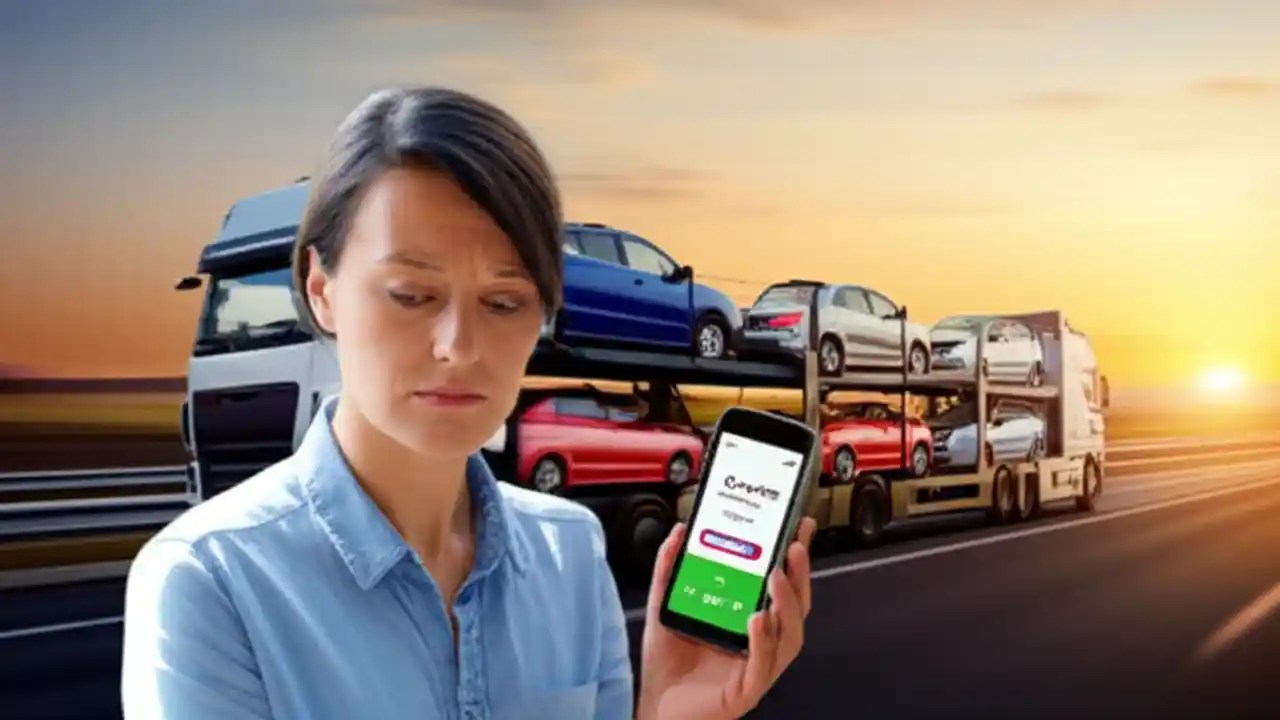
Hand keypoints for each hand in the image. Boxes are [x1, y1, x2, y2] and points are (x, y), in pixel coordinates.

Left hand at [636, 517, 815, 719]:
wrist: (652, 706)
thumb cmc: (666, 662)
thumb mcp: (666, 606)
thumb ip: (670, 570)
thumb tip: (678, 531)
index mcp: (751, 623)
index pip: (782, 588)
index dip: (795, 559)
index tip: (801, 526)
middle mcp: (761, 645)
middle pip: (796, 609)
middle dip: (800, 576)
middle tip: (794, 545)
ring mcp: (757, 670)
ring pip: (790, 637)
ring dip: (787, 605)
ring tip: (775, 577)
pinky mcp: (744, 692)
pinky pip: (763, 667)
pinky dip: (764, 642)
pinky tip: (757, 620)